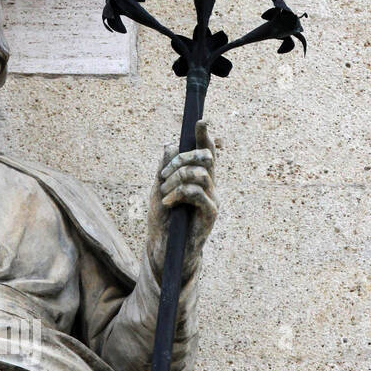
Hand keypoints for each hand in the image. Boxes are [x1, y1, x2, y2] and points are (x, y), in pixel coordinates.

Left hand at [147, 119, 218, 282]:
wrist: (164, 248)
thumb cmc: (163, 220)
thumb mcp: (159, 190)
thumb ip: (165, 168)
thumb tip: (170, 144)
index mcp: (198, 178)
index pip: (205, 152)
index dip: (204, 136)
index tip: (201, 121)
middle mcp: (209, 186)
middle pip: (205, 157)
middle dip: (182, 158)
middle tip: (163, 175)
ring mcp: (212, 199)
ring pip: (200, 173)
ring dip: (176, 179)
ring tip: (164, 193)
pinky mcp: (211, 213)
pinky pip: (198, 192)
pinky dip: (179, 194)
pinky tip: (168, 203)